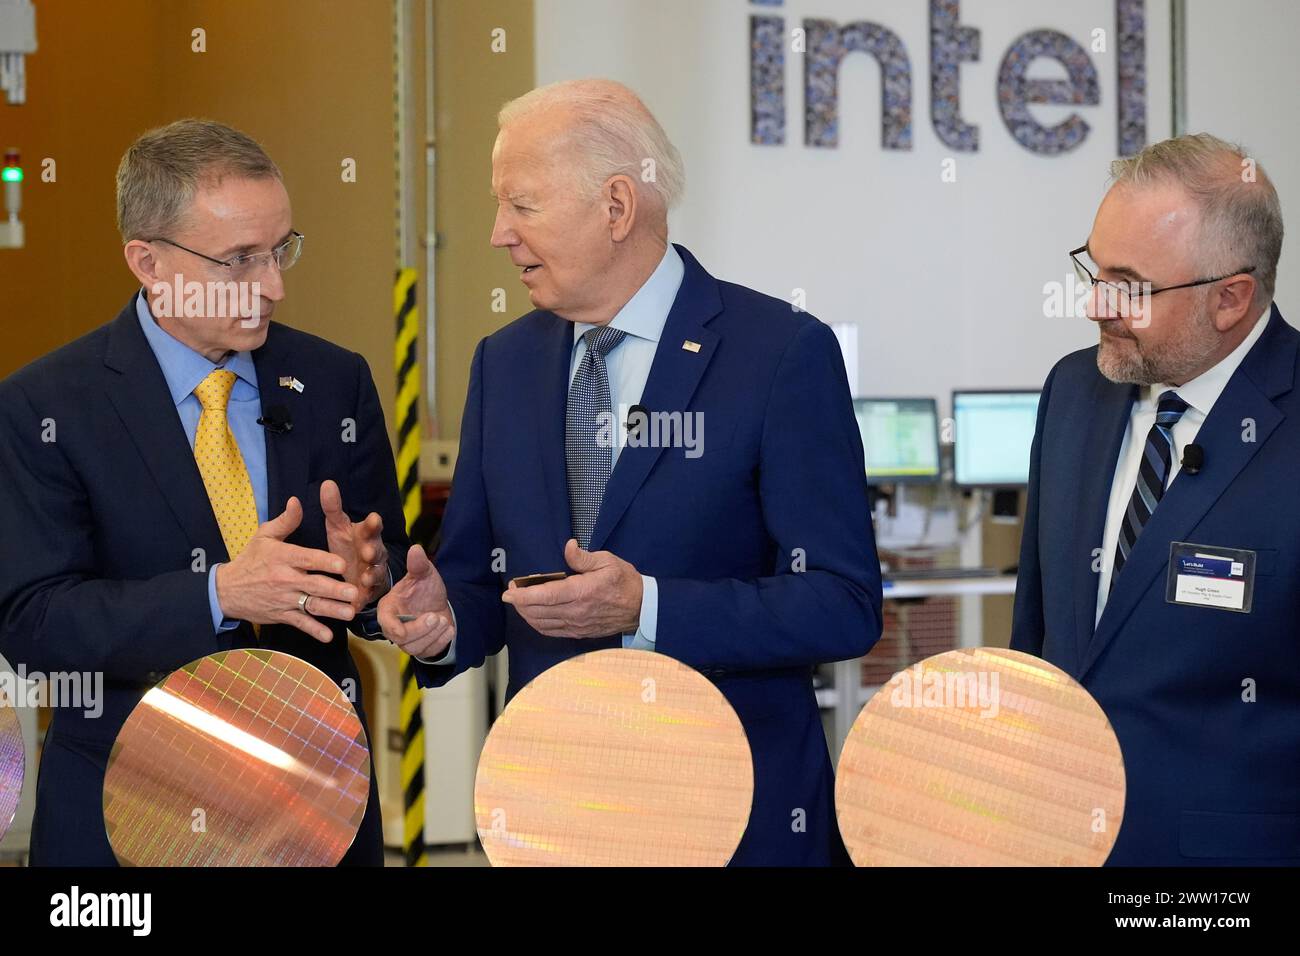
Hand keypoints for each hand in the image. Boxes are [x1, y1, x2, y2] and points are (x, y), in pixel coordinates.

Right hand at [214, 496, 358, 642]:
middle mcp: (285, 579)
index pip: (307, 559)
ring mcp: (284, 599)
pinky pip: (300, 624)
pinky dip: (313, 630)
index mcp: (283, 557)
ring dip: (331, 610)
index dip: (325, 562)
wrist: (226, 590)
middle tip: (354, 592)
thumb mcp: (264, 536)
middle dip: (335, 590)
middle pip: (313, 585)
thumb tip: (297, 501)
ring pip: (311, 605)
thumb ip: (286, 521)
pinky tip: (328, 636)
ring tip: (349, 613)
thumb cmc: (251, 559)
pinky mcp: (282, 615)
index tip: (342, 564)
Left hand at [320, 479, 389, 611]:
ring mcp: (373, 571)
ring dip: (372, 574)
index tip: (373, 517)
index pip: (372, 526)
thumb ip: (333, 507)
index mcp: (365, 534)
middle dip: (373, 550)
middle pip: (377, 549)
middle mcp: (373, 552)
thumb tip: (327, 482)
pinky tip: (358, 600)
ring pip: (376, 572)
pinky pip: (369, 594)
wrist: (357, 572)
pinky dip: (364, 596)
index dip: (373, 523)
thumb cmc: (347, 545)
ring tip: (366, 577)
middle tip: (367, 551)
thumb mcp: (338, 526)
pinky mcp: (369, 590)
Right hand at [378, 544, 455, 659]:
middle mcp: (394, 627)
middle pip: (401, 638)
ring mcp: (407, 640)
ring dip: (432, 635)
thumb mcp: (424, 575)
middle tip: (435, 617)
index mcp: (388, 609)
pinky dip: (440, 641)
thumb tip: (416, 549)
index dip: (392, 627)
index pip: (385, 621)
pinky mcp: (421, 648)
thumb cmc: (424, 589)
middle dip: (419, 629)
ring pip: (415, 647)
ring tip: (442, 620)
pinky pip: (428, 651)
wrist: (438, 604)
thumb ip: (418, 565)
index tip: (402, 630)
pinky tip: (448, 629)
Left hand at [501, 538, 642, 637]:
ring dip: (526, 614)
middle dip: (520, 603)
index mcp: (582, 592)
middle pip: (538, 611)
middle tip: (512, 591)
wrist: (641, 608)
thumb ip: (583, 557)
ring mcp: (577, 625)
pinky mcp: (579, 633)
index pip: (545, 596)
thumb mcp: (607, 561)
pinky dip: (537, 624)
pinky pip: (551, 632)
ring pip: (542, 623)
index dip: (523, 595)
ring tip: (520, 602)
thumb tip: (568, 546)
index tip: (509, 591)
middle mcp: (576, 612)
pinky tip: (533, 615)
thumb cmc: (625, 582)